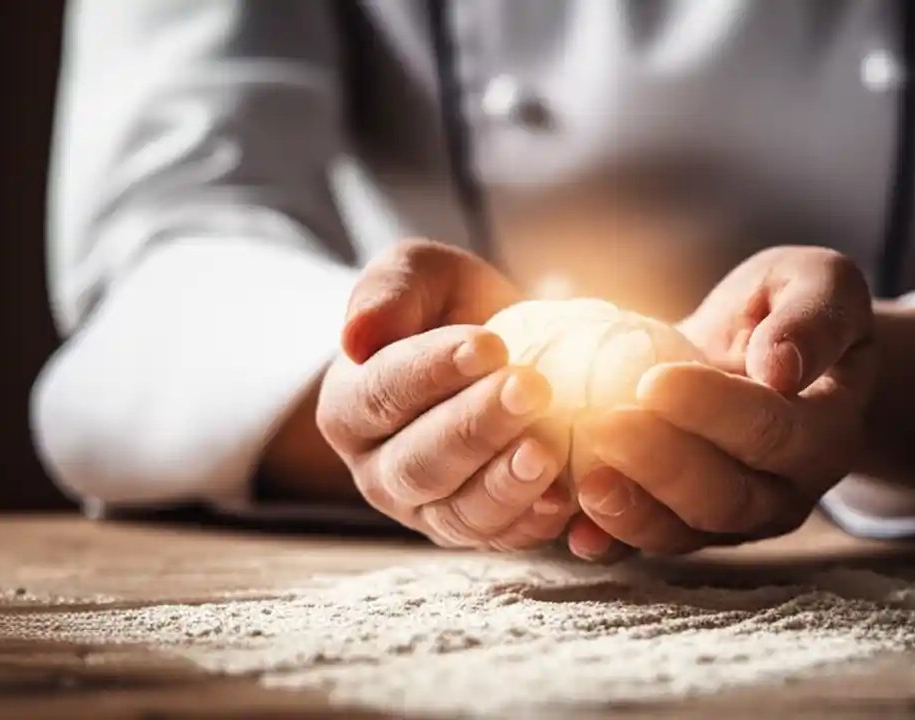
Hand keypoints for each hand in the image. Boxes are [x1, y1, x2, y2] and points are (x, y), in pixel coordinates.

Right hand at [317, 239, 574, 549]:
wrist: (504, 354)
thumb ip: (388, 290)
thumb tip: (355, 336)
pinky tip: (564, 497)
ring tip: (546, 449)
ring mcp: (428, 511)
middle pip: (418, 463)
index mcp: (350, 408)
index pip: (382, 394)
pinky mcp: (479, 532)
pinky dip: (533, 523)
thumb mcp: (421, 275)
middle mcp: (380, 471)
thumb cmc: (452, 309)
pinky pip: (501, 540)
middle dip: (476, 427)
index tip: (490, 344)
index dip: (433, 371)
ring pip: (457, 512)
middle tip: (530, 388)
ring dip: (504, 485)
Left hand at [565, 246, 874, 558]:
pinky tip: (574, 531)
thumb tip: (781, 366)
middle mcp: (787, 489)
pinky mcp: (687, 526)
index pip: (770, 429)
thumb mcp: (820, 285)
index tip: (655, 380)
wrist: (766, 352)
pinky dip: (610, 542)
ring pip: (686, 532)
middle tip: (604, 424)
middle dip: (661, 466)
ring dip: (632, 513)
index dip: (712, 410)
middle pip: (726, 496)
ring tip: (585, 483)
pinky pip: (648, 546)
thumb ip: (813, 318)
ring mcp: (737, 519)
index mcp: (827, 428)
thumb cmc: (791, 308)